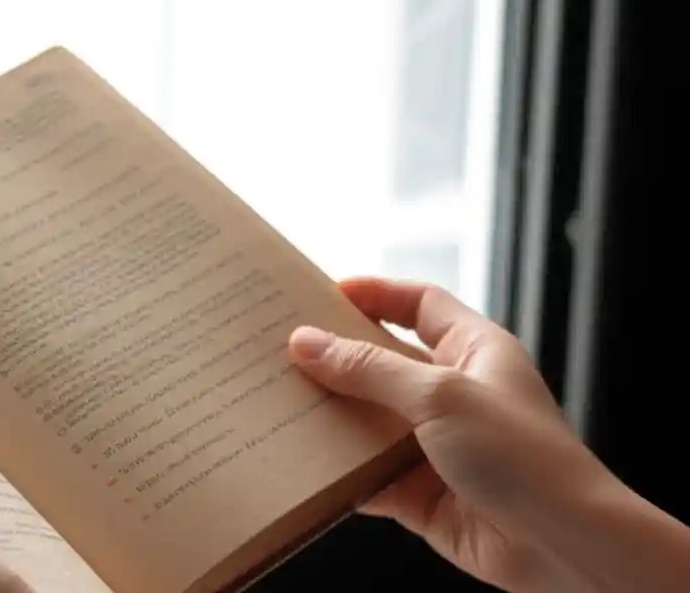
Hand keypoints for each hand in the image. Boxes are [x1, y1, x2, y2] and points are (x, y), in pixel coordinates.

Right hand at [287, 276, 689, 592]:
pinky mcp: (419, 493)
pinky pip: (366, 476)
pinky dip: (338, 474)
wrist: (562, 546)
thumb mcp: (440, 395)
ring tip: (278, 405)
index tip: (322, 293)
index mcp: (473, 351)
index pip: (419, 303)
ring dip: (330, 418)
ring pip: (368, 421)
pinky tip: (302, 467)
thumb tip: (307, 342)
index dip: (375, 293)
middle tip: (281, 351)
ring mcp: (435, 445)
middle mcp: (454, 393)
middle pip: (382, 362)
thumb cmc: (524, 456)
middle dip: (335, 359)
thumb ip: (368, 369)